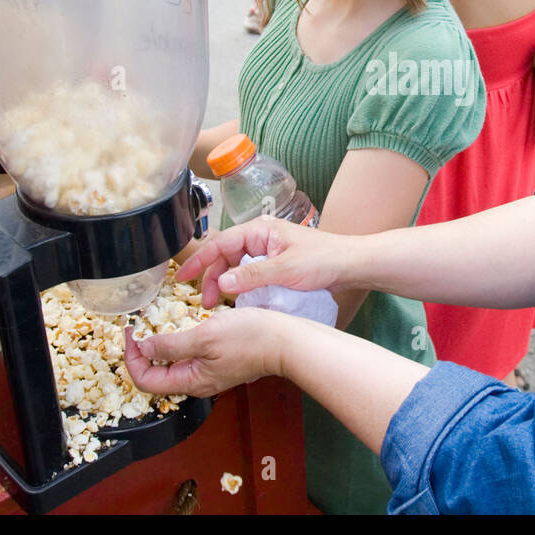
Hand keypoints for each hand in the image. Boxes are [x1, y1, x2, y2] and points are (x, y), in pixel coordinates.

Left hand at [123, 307, 287, 397]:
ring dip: (160, 345)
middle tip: (139, 327)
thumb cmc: (253, 339)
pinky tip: (183, 325)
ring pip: (172, 364)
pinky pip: (190, 355)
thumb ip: (171, 345)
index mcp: (191, 381)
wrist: (287, 340)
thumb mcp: (206, 337)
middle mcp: (198, 382)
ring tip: (157, 323)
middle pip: (156, 374)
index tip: (130, 333)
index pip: (145, 380)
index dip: (131, 357)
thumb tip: (144, 347)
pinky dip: (178, 341)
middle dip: (142, 351)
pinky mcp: (219, 361)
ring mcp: (209, 372)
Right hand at [175, 216, 357, 307]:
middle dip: (213, 278)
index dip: (199, 261)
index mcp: (260, 230)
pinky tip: (238, 301)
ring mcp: (268, 251)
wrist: (351, 265)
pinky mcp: (275, 264)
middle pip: (225, 256)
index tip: (182, 278)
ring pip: (236, 266)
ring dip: (226, 283)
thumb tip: (222, 281)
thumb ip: (252, 276)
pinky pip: (250, 274)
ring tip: (220, 304)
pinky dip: (241, 286)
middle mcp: (261, 237)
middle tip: (207, 302)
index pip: (220, 243)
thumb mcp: (285, 270)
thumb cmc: (323, 260)